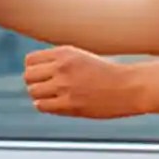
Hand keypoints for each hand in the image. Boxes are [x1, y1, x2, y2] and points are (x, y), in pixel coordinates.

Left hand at [23, 46, 141, 118]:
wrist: (129, 87)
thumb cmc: (108, 73)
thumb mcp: (82, 57)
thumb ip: (59, 61)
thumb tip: (34, 70)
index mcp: (65, 52)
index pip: (30, 60)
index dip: (34, 69)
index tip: (42, 75)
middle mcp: (62, 67)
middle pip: (28, 76)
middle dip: (34, 82)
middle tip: (47, 87)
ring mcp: (65, 86)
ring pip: (33, 92)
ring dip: (40, 96)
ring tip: (54, 97)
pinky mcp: (70, 104)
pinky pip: (42, 106)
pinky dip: (46, 106)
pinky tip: (58, 105)